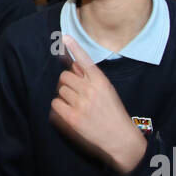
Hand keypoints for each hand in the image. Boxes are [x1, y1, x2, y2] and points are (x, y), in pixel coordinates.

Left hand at [49, 35, 144, 173]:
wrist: (120, 138)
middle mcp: (90, 90)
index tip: (65, 37)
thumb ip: (91, 78)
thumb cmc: (114, 113)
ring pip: (60, 89)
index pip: (85, 61)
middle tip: (75, 92)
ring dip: (64, 95)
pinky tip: (69, 111)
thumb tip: (74, 64)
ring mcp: (81, 104)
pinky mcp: (73, 117)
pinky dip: (59, 107)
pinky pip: (56, 104)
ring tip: (76, 104)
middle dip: (67, 83)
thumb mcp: (108, 91)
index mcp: (101, 81)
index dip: (74, 48)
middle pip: (65, 76)